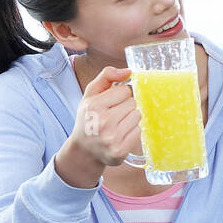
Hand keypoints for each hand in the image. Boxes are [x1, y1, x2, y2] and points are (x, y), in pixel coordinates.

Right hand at [55, 66, 140, 187]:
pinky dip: (132, 131)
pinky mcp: (120, 150)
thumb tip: (129, 71)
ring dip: (130, 118)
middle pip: (132, 103)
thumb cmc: (89, 118)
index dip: (120, 95)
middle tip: (113, 114)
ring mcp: (111, 138)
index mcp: (93, 106)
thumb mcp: (91, 94)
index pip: (125, 90)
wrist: (83, 149)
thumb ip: (107, 76)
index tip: (111, 102)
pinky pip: (138, 131)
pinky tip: (120, 134)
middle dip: (125, 106)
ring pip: (137, 116)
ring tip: (116, 124)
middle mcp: (102, 122)